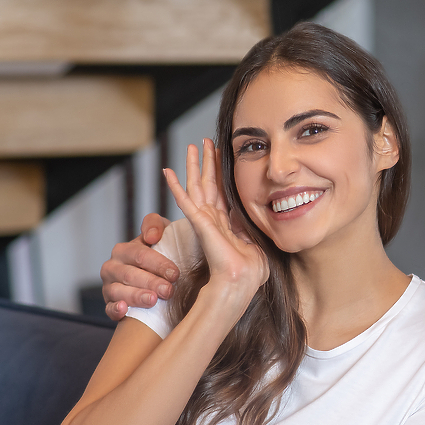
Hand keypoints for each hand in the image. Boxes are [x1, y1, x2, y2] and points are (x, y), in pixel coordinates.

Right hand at [101, 213, 176, 320]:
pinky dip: (115, 310)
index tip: (175, 273)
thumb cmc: (162, 254)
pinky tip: (124, 310)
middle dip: (151, 282)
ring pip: (118, 291)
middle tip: (168, 290)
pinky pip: (109, 309)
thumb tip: (152, 236)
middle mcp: (113, 267)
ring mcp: (109, 286)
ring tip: (153, 300)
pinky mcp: (109, 305)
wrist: (157, 278)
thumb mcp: (162, 234)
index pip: (140, 255)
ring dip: (136, 296)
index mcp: (124, 250)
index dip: (158, 264)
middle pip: (130, 274)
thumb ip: (155, 225)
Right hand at [163, 138, 267, 306]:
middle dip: (207, 162)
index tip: (221, 155)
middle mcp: (213, 219)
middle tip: (204, 141)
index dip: (221, 173)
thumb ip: (251, 231)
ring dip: (193, 166)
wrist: (240, 283)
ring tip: (190, 146)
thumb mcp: (257, 245)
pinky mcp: (200, 223)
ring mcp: (205, 221)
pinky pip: (185, 201)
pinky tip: (168, 172)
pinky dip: (175, 186)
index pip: (222, 193)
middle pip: (208, 184)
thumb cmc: (251, 272)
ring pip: (197, 186)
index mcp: (227, 224)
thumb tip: (256, 218)